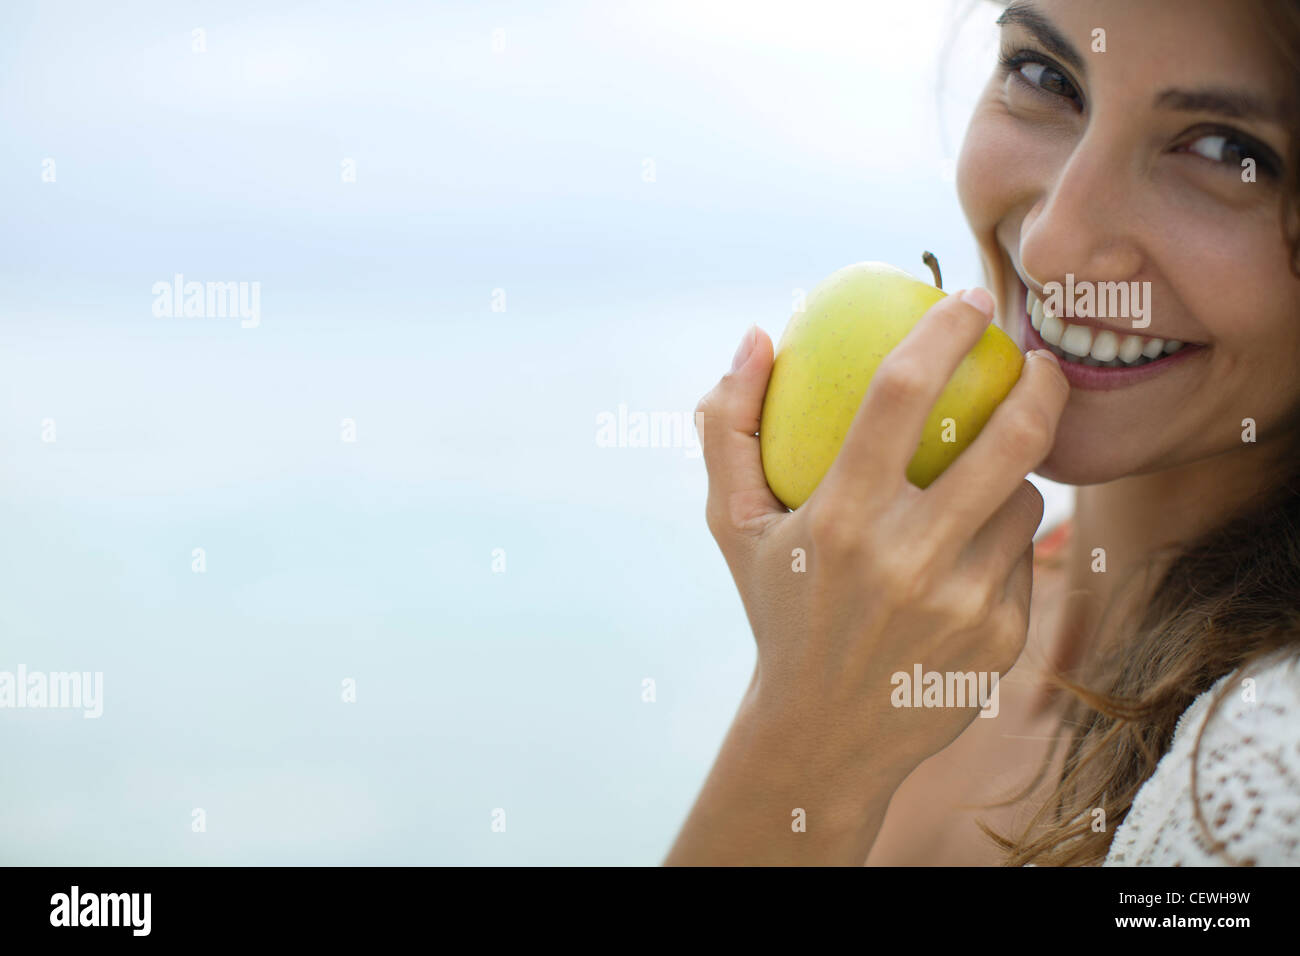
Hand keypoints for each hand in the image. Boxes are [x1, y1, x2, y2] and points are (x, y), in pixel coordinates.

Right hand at [695, 289, 1069, 780]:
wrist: (824, 732)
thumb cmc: (778, 608)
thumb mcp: (731, 526)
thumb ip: (729, 428)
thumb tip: (756, 337)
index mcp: (838, 519)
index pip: (901, 394)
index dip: (945, 331)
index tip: (971, 300)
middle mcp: (906, 558)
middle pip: (1006, 440)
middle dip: (1039, 385)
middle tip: (1038, 362)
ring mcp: (963, 603)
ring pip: (1023, 499)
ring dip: (1010, 477)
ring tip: (976, 487)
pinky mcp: (1002, 639)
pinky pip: (1025, 556)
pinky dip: (1003, 543)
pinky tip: (968, 562)